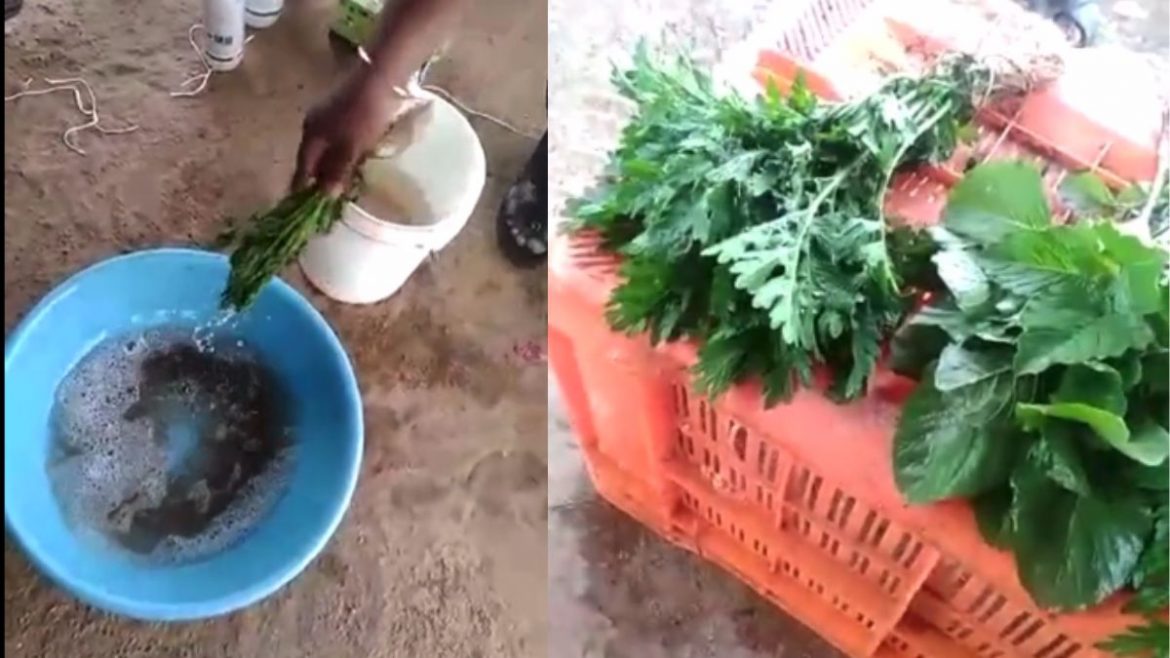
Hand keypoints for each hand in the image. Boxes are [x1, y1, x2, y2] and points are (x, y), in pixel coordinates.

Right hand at [292, 68, 403, 196]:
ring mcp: (328, 118)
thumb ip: (338, 170)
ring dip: (332, 169)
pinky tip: (353, 163)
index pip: (302, 170)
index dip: (303, 190)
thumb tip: (325, 195)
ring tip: (341, 188)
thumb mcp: (351, 147)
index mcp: (311, 136)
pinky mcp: (344, 112)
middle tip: (326, 203)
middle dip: (318, 181)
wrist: (382, 78)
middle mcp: (314, 126)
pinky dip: (342, 156)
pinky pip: (338, 142)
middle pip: (313, 161)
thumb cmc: (364, 114)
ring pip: (326, 151)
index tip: (303, 210)